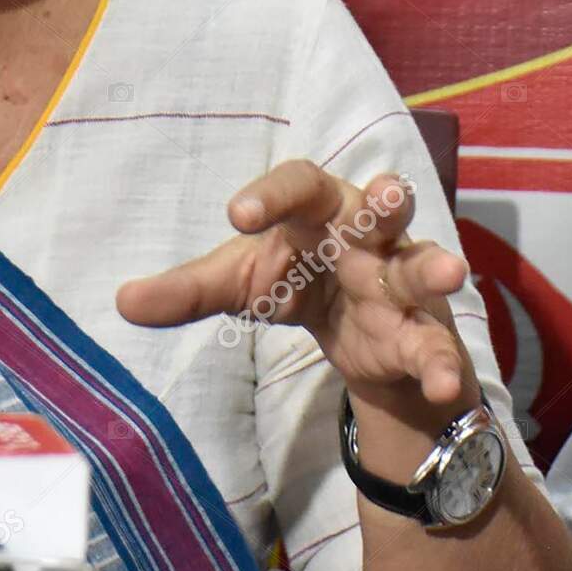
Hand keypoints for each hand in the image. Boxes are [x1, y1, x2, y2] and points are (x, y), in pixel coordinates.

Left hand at [115, 159, 474, 407]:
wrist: (355, 335)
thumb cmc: (295, 279)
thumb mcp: (239, 283)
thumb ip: (187, 291)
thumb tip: (123, 301)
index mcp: (316, 210)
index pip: (297, 185)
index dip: (270, 195)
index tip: (235, 215)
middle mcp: (366, 235)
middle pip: (379, 208)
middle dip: (385, 202)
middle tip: (383, 196)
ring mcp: (400, 282)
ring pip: (422, 266)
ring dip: (434, 268)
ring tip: (448, 273)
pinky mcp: (422, 332)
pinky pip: (436, 345)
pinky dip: (443, 365)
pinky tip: (443, 385)